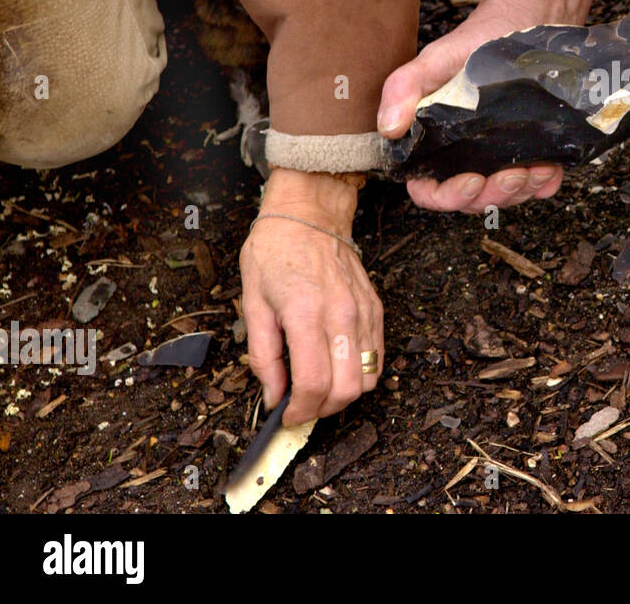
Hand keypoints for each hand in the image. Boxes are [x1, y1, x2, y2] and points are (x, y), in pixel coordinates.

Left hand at [240, 169, 382, 425]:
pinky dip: (360, 372)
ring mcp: (363, 312)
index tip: (287, 416)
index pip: (313, 383)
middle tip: (303, 407)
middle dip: (324, 409)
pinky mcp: (376, 309)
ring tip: (320, 387)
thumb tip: (273, 395)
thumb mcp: (252, 302)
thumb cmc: (275, 252)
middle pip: (347, 389)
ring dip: (345, 394)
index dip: (300, 411)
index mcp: (305, 314)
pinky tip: (337, 366)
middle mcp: (341, 315)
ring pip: (369, 378)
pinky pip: (378, 356)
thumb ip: (263, 355)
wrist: (309, 214)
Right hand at [377, 0, 565, 211]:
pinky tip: (550, 168)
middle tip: (511, 175)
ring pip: (507, 197)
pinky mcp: (534, 152)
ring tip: (534, 168)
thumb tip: (388, 128)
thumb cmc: (476, 42)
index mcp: (435, 145)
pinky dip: (545, 184)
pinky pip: (539, 185)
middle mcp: (466, 157)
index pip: (430, 191)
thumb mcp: (435, 60)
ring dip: (521, 192)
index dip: (447, 197)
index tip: (471, 181)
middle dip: (493, 196)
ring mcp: (501, 158)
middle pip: (473, 201)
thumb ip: (404, 88)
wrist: (524, 22)